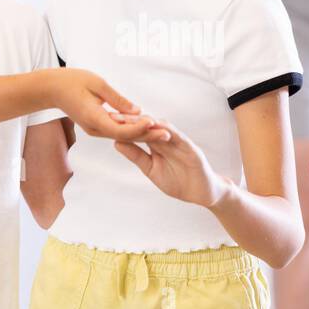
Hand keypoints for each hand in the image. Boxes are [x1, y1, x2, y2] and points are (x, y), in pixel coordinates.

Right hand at [47, 68, 159, 141]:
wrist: (51, 89)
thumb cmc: (72, 81)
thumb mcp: (97, 84)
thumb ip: (117, 98)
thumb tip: (137, 110)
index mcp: (94, 119)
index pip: (121, 129)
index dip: (139, 127)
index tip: (154, 121)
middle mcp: (95, 128)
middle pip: (125, 136)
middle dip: (147, 135)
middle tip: (167, 134)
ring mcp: (95, 129)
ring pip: (122, 135)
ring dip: (142, 134)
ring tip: (162, 132)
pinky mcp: (97, 126)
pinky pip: (117, 130)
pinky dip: (132, 129)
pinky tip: (147, 126)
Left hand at [113, 120, 230, 207]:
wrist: (202, 193)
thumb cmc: (178, 182)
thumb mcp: (152, 170)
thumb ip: (137, 156)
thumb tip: (117, 142)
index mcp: (157, 145)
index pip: (138, 131)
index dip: (123, 126)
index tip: (106, 121)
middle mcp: (167, 139)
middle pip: (147, 125)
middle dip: (131, 120)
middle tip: (113, 114)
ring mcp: (179, 142)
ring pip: (162, 127)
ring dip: (147, 121)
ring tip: (131, 118)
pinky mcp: (191, 148)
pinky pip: (179, 137)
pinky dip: (168, 130)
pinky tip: (157, 125)